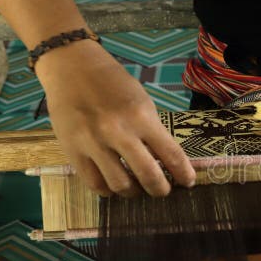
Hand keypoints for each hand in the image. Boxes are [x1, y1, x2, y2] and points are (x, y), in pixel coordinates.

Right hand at [37, 40, 195, 196]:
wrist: (72, 68)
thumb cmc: (113, 84)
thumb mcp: (141, 102)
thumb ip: (152, 131)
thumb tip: (167, 162)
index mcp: (141, 117)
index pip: (171, 154)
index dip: (183, 173)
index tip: (189, 182)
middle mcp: (118, 132)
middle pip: (148, 175)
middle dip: (160, 189)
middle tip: (162, 191)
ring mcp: (93, 143)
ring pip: (120, 185)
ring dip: (133, 192)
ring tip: (136, 188)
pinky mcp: (72, 150)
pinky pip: (94, 182)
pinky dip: (107, 189)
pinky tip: (113, 184)